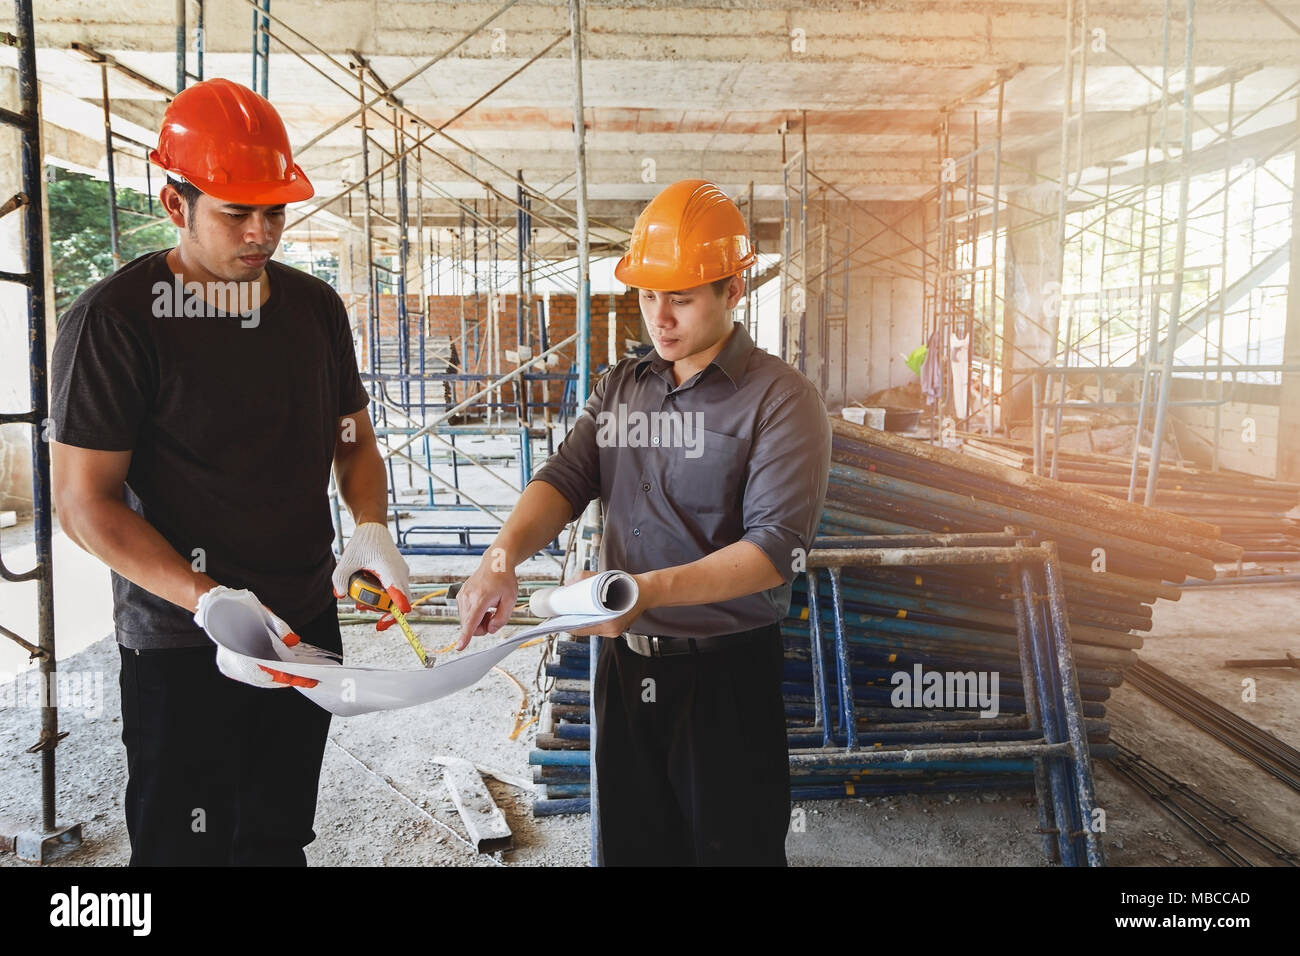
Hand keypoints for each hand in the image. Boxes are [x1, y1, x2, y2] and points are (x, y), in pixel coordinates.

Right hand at [194, 586, 318, 687]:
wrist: (216, 606)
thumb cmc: (240, 608)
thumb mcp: (264, 614)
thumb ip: (280, 629)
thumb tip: (294, 641)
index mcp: (242, 653)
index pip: (271, 673)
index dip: (291, 678)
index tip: (306, 680)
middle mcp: (233, 664)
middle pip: (265, 679)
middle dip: (286, 680)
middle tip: (305, 680)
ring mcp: (229, 666)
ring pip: (257, 679)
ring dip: (275, 678)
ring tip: (295, 677)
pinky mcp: (228, 665)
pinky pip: (249, 675)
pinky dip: (264, 674)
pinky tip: (278, 671)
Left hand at [331, 522, 411, 630]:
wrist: (374, 528)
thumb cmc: (362, 543)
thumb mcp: (347, 561)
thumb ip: (340, 578)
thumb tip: (339, 596)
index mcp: (390, 571)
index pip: (400, 596)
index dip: (397, 610)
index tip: (389, 620)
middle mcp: (400, 574)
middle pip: (398, 602)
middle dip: (382, 611)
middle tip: (360, 608)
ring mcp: (402, 574)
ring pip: (397, 597)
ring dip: (381, 603)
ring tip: (359, 603)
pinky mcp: (399, 573)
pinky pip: (395, 590)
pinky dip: (384, 595)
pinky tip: (367, 592)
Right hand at [454, 554, 517, 650]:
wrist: (495, 564)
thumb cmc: (504, 580)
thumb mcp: (511, 599)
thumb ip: (502, 618)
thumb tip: (490, 629)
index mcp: (481, 598)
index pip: (472, 621)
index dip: (466, 635)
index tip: (460, 646)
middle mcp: (468, 597)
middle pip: (470, 626)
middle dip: (482, 627)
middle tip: (493, 616)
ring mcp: (462, 596)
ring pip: (466, 622)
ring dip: (478, 621)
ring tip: (488, 608)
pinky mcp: (459, 596)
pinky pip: (464, 615)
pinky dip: (473, 615)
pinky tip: (482, 606)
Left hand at [568, 570, 656, 638]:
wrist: (648, 591)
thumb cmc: (629, 586)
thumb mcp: (605, 578)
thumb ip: (584, 579)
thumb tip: (568, 584)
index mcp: (608, 623)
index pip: (581, 629)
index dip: (566, 623)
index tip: (557, 617)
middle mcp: (611, 630)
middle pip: (585, 629)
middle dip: (572, 620)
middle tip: (562, 612)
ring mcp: (614, 631)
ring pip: (591, 628)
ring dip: (582, 620)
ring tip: (571, 610)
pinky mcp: (616, 628)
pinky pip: (599, 626)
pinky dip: (591, 620)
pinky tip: (586, 612)